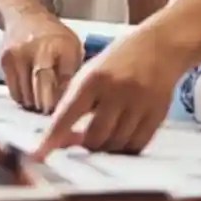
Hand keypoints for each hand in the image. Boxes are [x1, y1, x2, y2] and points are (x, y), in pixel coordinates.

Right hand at [1, 10, 82, 113]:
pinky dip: (23, 98)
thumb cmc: (54, 36)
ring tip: (42, 101)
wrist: (25, 15)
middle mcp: (40, 50)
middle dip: (49, 107)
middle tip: (52, 111)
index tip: (66, 108)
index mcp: (63, 47)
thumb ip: (74, 72)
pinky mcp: (5, 61)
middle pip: (43, 92)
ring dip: (35, 104)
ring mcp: (20, 55)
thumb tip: (73, 100)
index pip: (65, 82)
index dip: (65, 100)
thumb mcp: (73, 47)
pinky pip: (14, 92)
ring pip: (28, 96)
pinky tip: (30, 93)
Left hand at [35, 24, 181, 156]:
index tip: (40, 155)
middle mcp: (116, 91)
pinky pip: (138, 144)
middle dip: (85, 145)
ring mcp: (139, 103)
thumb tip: (61, 138)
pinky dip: (125, 148)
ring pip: (117, 144)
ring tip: (102, 138)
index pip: (68, 115)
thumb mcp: (91, 72)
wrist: (160, 46)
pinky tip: (120, 140)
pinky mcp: (157, 113)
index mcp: (94, 78)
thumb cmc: (118, 60)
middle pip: (95, 136)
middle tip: (81, 142)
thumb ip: (76, 102)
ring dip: (105, 148)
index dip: (53, 137)